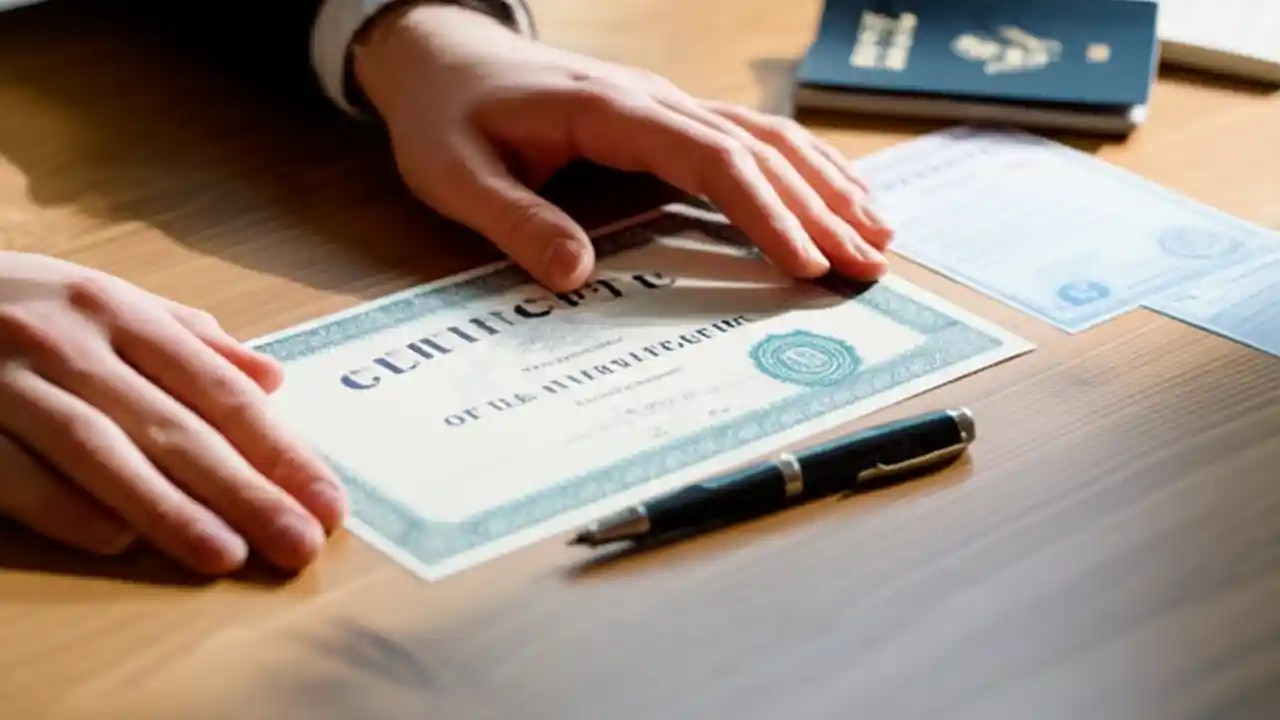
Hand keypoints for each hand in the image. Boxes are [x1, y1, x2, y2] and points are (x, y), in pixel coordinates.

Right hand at [0, 252, 345, 573]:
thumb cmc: (18, 300)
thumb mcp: (105, 298)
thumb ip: (189, 338)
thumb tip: (273, 376)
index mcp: (119, 311)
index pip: (220, 391)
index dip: (280, 448)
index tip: (327, 500)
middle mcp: (70, 341)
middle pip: (176, 427)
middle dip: (247, 490)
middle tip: (300, 543)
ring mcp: (6, 381)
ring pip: (101, 451)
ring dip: (168, 508)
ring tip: (226, 556)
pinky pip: (12, 470)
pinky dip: (64, 505)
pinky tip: (118, 542)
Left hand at [352, 4, 892, 292]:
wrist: (440, 56)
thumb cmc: (447, 116)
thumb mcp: (456, 173)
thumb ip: (514, 220)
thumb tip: (576, 276)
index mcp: (609, 109)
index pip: (710, 157)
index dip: (763, 209)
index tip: (803, 261)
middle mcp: (653, 100)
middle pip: (758, 147)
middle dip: (819, 207)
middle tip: (870, 265)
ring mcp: (665, 105)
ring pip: (765, 136)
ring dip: (824, 184)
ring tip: (877, 236)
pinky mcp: (665, 120)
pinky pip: (747, 138)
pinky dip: (798, 169)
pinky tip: (831, 197)